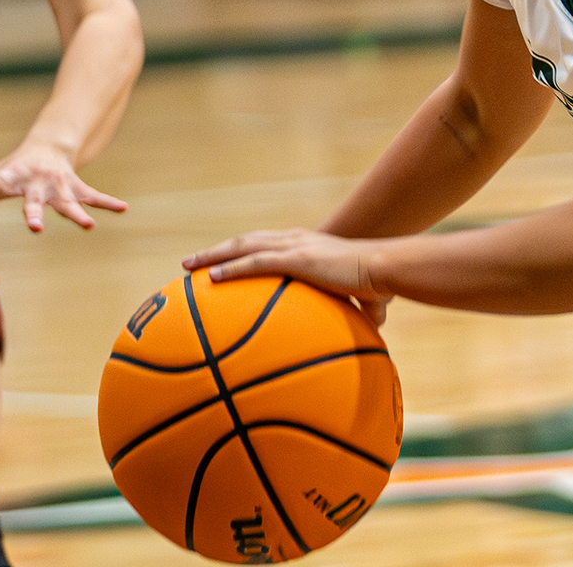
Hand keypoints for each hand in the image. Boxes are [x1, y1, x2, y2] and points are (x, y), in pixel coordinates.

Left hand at [0, 142, 126, 232]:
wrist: (47, 148)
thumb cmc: (10, 173)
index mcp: (10, 180)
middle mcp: (35, 183)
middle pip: (33, 201)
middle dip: (34, 213)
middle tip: (35, 228)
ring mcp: (58, 186)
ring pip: (68, 202)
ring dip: (78, 213)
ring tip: (88, 226)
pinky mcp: (75, 188)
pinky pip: (94, 196)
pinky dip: (108, 202)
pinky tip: (123, 209)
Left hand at [184, 229, 392, 324]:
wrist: (385, 268)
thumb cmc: (378, 282)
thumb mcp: (364, 297)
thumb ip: (363, 312)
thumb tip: (376, 333)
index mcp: (306, 244)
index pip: (265, 244)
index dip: (240, 251)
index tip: (220, 263)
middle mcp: (295, 239)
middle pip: (245, 240)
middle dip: (215, 250)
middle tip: (190, 263)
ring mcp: (293, 246)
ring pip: (242, 246)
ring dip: (212, 255)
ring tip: (187, 266)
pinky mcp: (296, 258)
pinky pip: (254, 262)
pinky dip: (231, 268)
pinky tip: (212, 279)